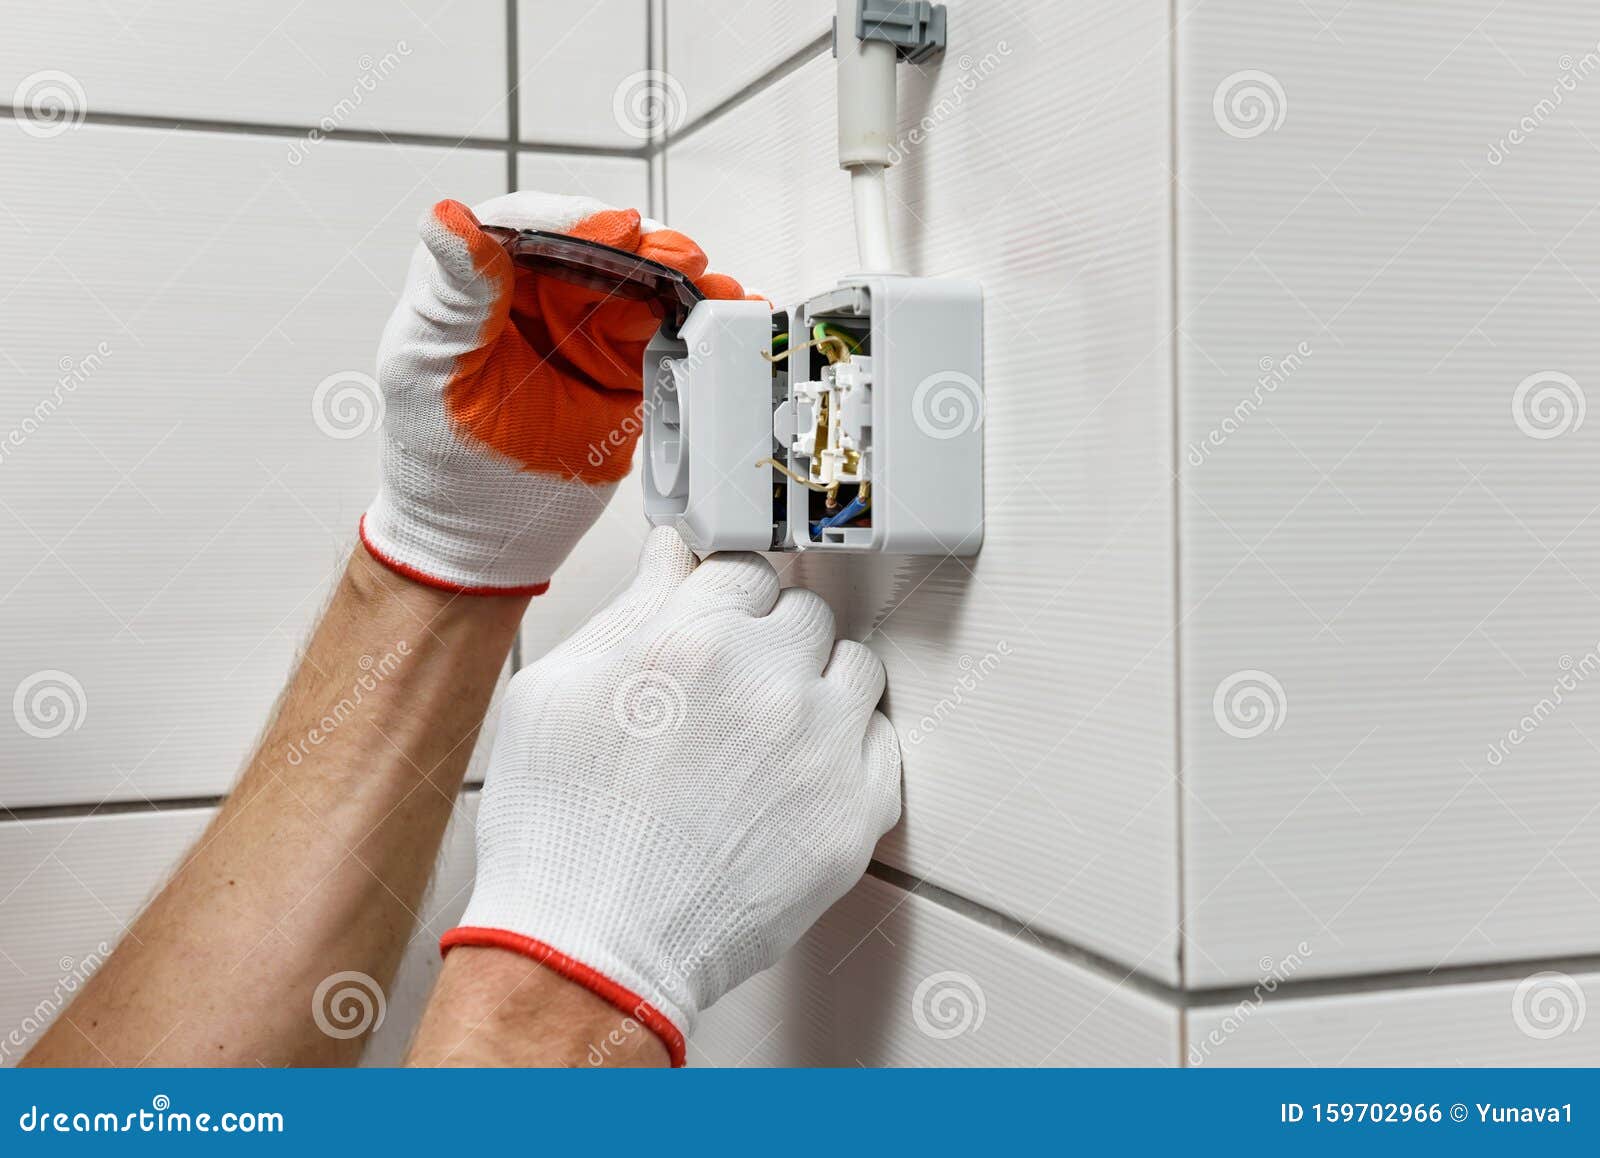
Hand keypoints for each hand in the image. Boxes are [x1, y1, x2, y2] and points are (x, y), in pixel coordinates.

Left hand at [360, 192, 747, 594]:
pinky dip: (703, 324)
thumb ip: (452, 293)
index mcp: (479, 280)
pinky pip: (668, 334)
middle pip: (601, 246)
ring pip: (644, 284)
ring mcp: (584, 329)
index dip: (577, 221)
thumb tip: (448, 218)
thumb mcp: (429, 366)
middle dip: (648, 248)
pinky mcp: (624, 368)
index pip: (531, 224)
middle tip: (684, 261)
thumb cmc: (435, 456)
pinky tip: (730, 315)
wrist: (482, 539)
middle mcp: (535, 293)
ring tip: (719, 288)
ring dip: (687, 281)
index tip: (618, 231)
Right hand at [442, 528, 901, 1063]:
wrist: (593, 948)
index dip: (724, 599)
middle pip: (804, 612)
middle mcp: (769, 682)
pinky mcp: (854, 813)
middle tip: (732, 690)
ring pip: (855, 668)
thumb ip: (630, 610)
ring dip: (820, 685)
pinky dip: (849, 750)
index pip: (745, 567)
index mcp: (691, 640)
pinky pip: (881, 744)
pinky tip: (799, 778)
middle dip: (770, 638)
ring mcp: (822, 748)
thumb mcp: (556, 693)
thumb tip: (672, 553)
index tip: (718, 624)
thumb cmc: (560, 828)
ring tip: (771, 732)